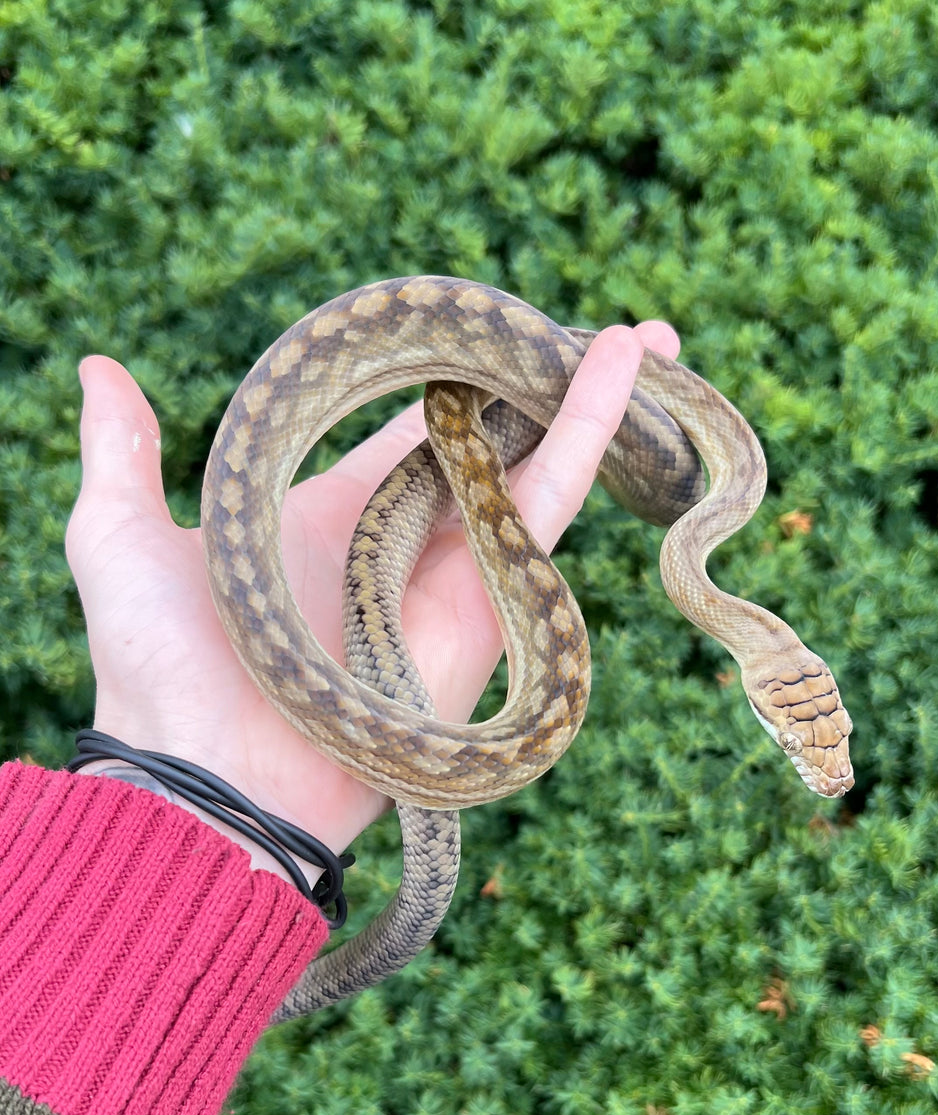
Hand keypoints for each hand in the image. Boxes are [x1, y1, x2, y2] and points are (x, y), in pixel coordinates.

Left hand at [65, 322, 679, 863]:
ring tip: (644, 336)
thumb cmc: (159, 663)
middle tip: (580, 324)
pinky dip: (587, 434)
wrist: (213, 774)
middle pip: (486, 438)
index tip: (476, 322)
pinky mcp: (491, 594)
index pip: (402, 424)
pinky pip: (548, 501)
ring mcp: (452, 563)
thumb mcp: (120, 537)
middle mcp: (401, 533)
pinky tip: (623, 370)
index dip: (444, 372)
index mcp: (328, 510)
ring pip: (530, 460)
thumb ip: (121, 453)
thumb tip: (98, 367)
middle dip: (535, 382)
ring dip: (584, 395)